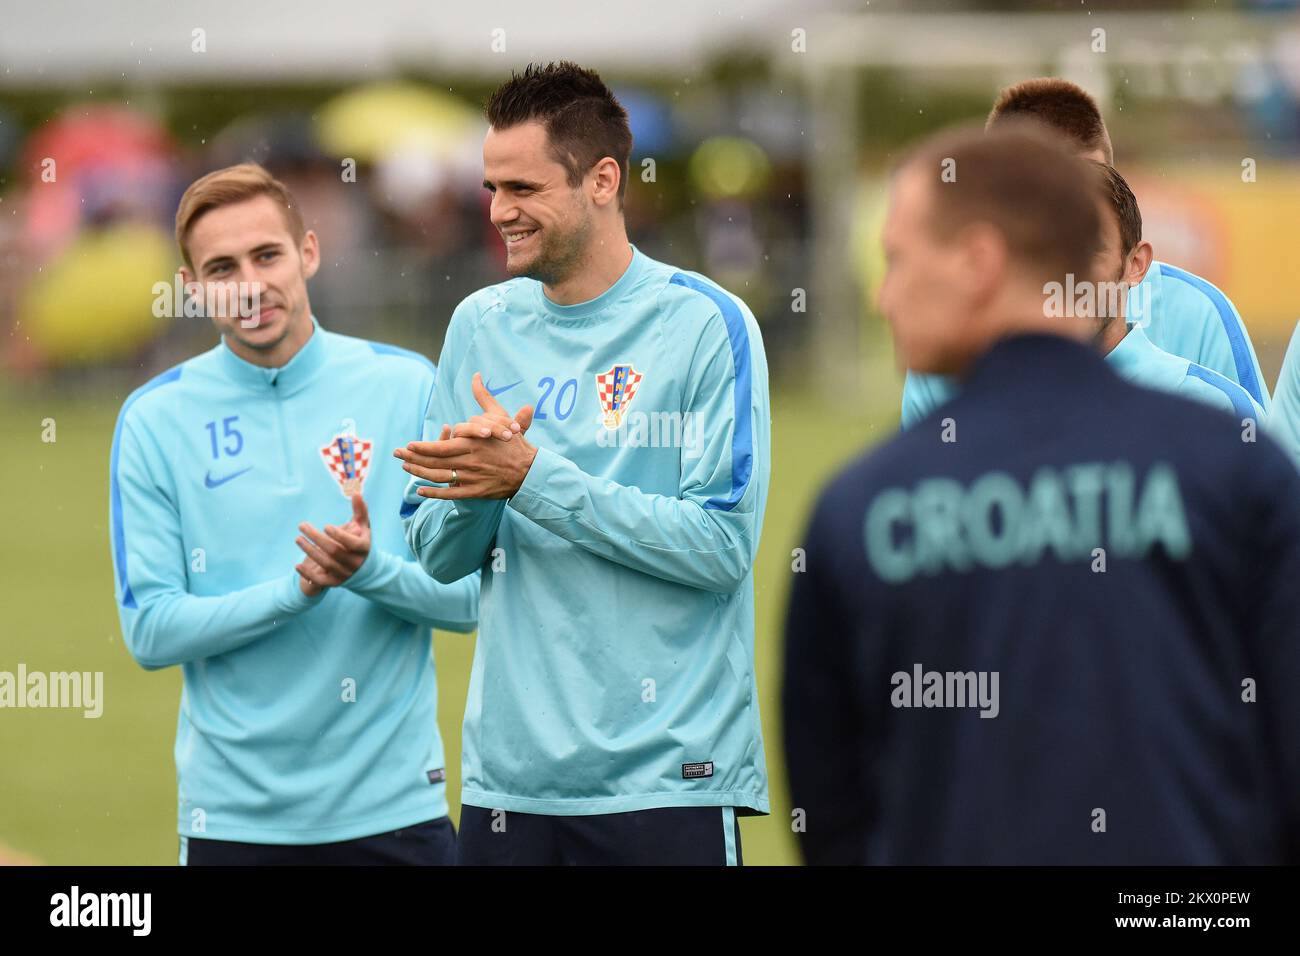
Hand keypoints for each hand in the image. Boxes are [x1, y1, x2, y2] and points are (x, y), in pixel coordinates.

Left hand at [294, 493, 372, 591]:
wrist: (364, 569)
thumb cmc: (361, 541)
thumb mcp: (363, 526)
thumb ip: (360, 510)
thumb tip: (356, 493)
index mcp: (363, 548)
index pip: (352, 543)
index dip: (339, 535)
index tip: (326, 526)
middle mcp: (355, 562)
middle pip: (334, 551)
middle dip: (316, 538)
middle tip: (302, 526)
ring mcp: (345, 574)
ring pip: (325, 563)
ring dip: (309, 551)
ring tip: (298, 539)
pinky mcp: (335, 582)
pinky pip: (321, 581)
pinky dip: (308, 574)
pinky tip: (297, 565)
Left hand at [392, 371, 538, 498]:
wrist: (530, 470)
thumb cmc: (514, 442)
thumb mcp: (500, 416)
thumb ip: (484, 397)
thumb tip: (476, 376)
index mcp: (473, 443)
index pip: (442, 446)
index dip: (424, 446)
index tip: (410, 444)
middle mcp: (470, 460)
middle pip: (435, 460)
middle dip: (413, 458)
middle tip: (397, 454)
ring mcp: (472, 477)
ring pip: (440, 476)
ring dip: (420, 472)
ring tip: (406, 467)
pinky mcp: (476, 491)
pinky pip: (451, 493)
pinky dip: (434, 493)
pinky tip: (420, 490)